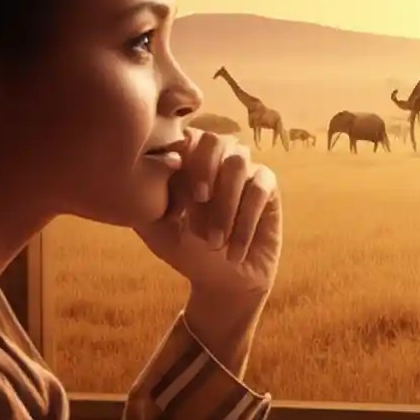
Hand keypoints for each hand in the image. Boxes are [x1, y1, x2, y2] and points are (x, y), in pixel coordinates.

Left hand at [134, 128, 282, 370]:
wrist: (222, 281)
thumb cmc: (187, 252)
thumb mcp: (157, 229)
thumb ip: (151, 197)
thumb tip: (168, 163)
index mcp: (187, 162)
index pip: (185, 137)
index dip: (182, 158)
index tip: (176, 190)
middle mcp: (217, 159)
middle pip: (214, 139)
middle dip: (204, 169)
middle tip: (199, 199)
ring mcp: (244, 170)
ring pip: (237, 162)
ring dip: (224, 204)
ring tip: (214, 242)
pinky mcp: (267, 186)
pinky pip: (259, 188)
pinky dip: (245, 221)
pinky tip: (234, 249)